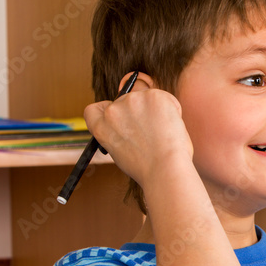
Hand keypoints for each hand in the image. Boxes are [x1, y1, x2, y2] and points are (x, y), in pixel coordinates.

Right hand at [83, 72, 194, 186]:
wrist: (164, 169)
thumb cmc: (148, 169)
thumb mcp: (120, 153)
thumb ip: (119, 134)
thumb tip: (130, 123)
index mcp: (101, 127)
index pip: (94, 110)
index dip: (106, 111)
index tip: (119, 117)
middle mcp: (113, 111)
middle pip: (126, 102)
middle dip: (139, 112)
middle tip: (152, 132)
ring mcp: (132, 100)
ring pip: (146, 99)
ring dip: (156, 111)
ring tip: (162, 133)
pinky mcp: (152, 96)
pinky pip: (165, 98)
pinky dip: (171, 110)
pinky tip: (171, 126)